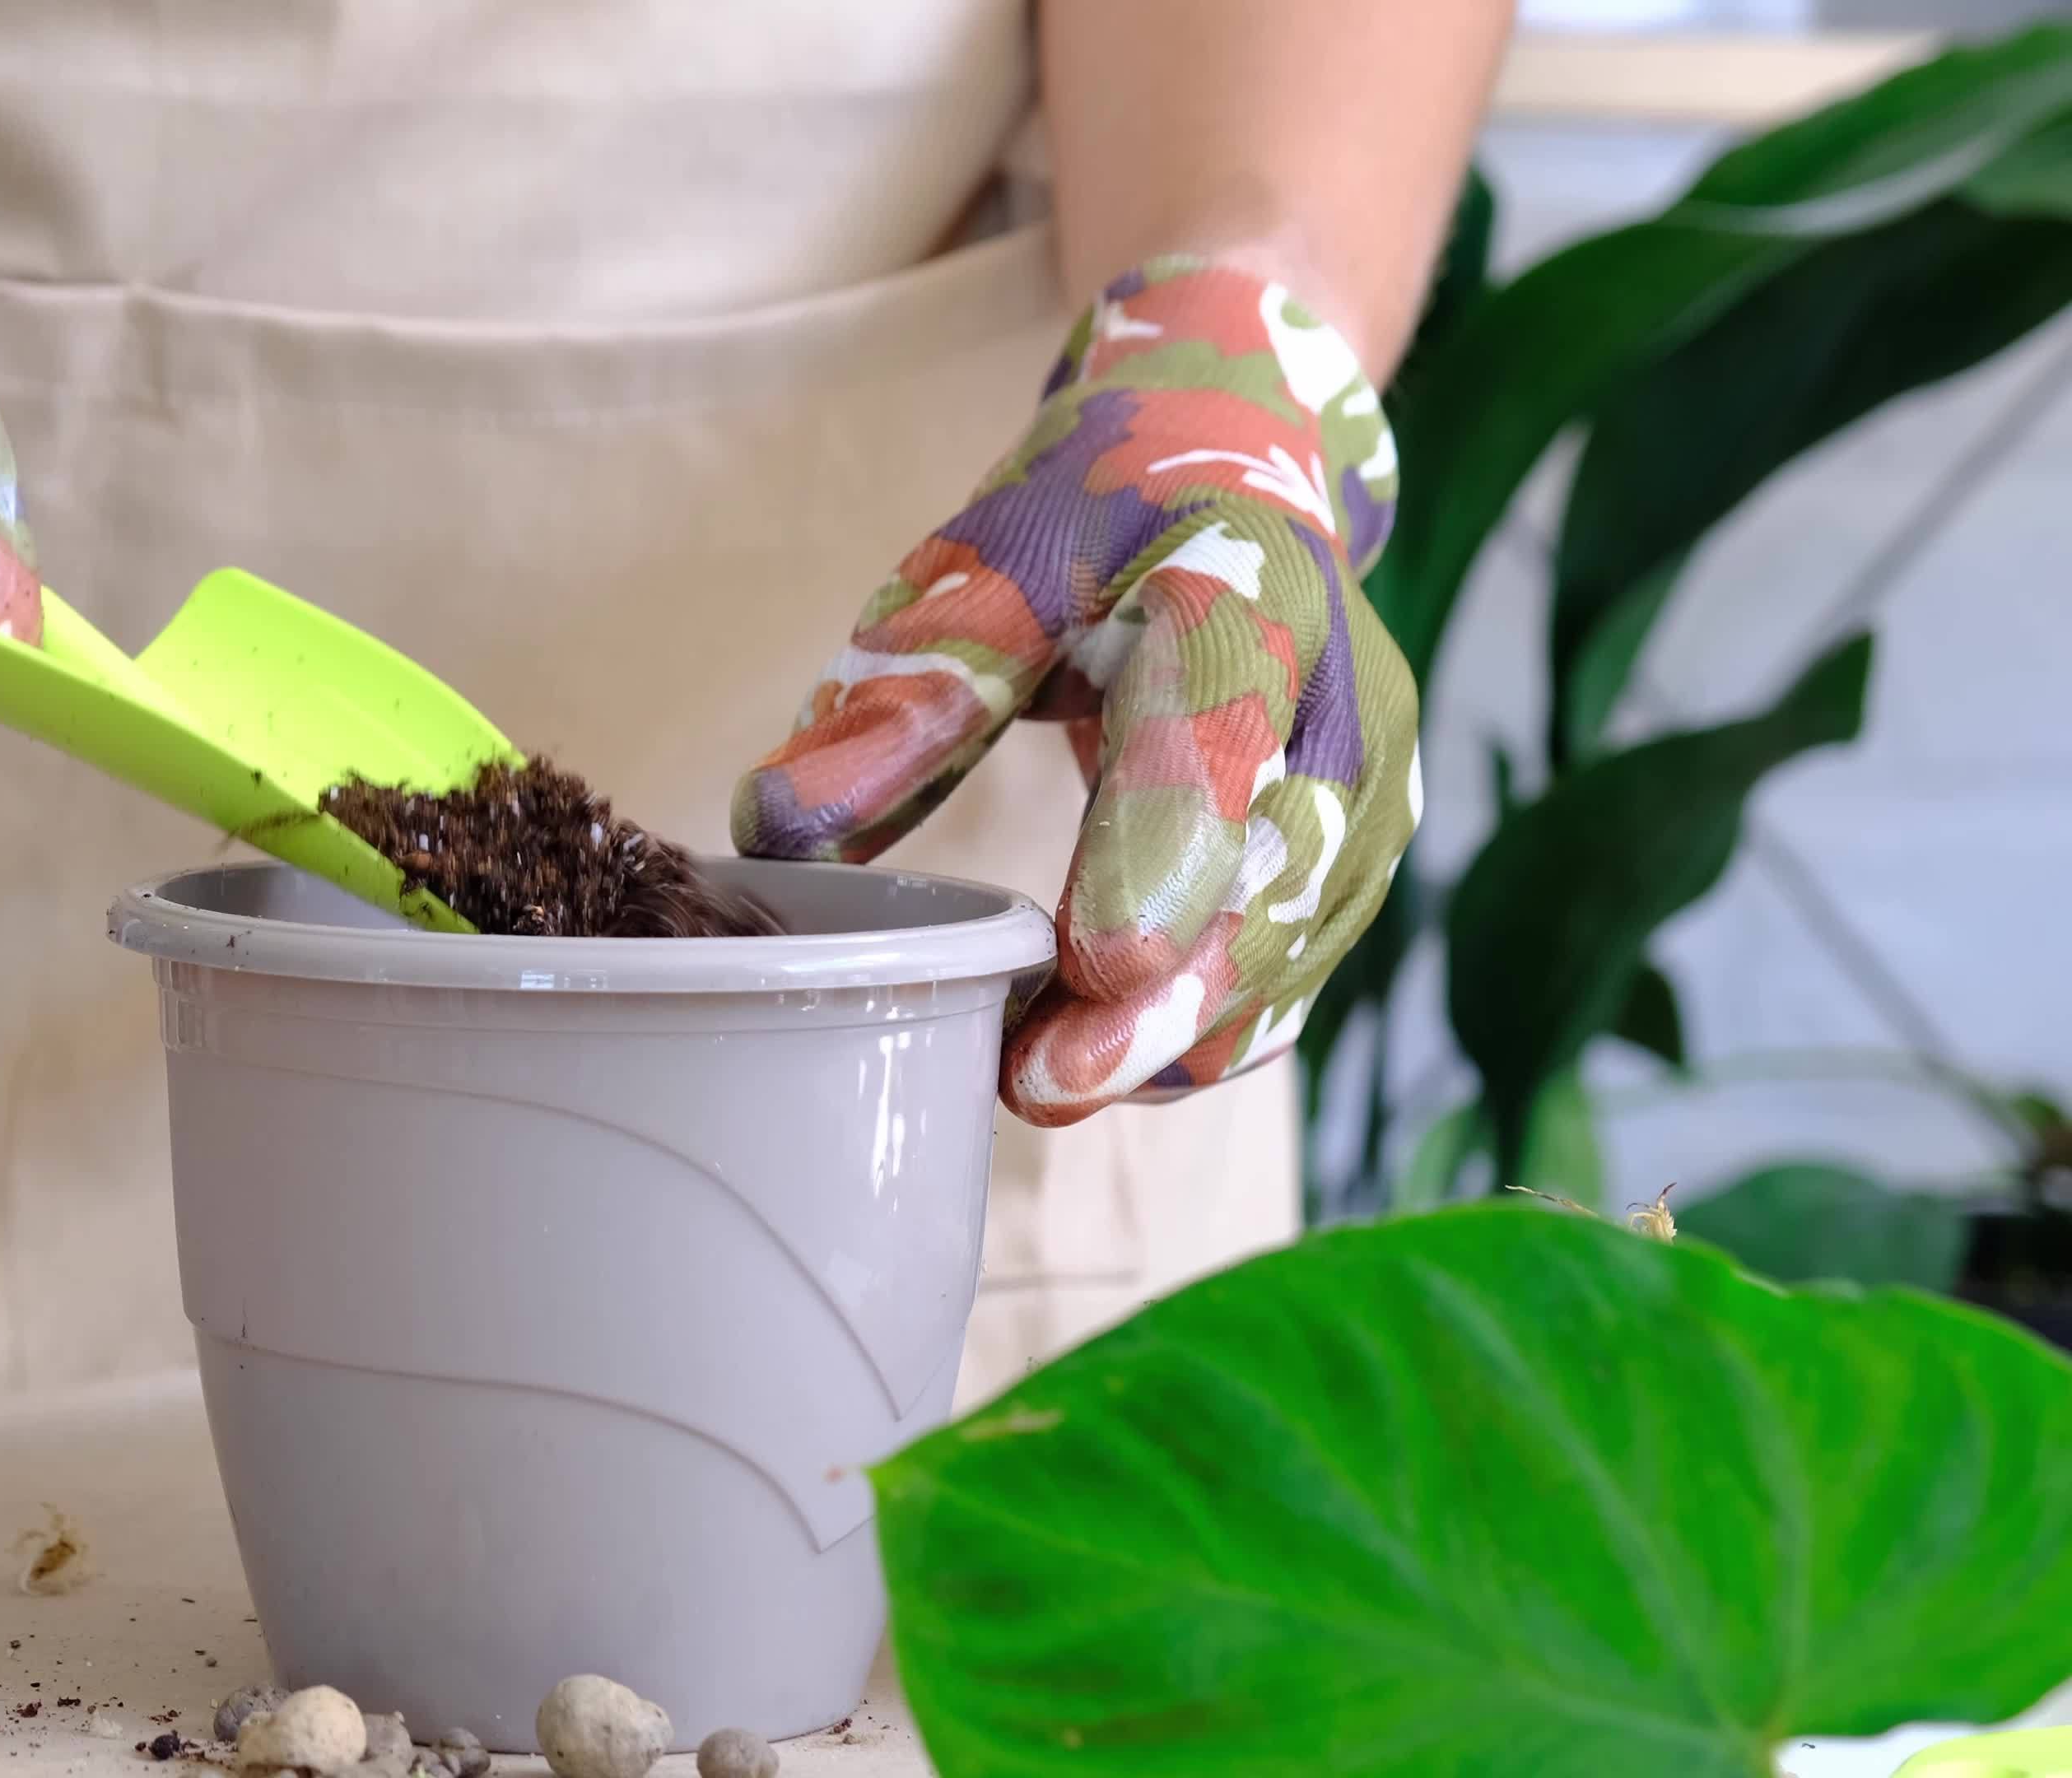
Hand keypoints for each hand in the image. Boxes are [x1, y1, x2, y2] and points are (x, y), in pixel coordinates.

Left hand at [734, 259, 1419, 1125]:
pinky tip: (1090, 1066)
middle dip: (1165, 999)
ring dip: (1164, 1038)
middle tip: (1044, 1081)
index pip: (1221, 716)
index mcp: (1253, 589)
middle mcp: (1343, 704)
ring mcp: (1364, 799)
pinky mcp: (1350, 868)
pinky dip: (1187, 1035)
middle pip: (1276, 873)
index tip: (1102, 958)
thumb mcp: (990, 560)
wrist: (1232, 476)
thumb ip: (907, 687)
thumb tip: (775, 828)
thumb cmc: (1096, 522)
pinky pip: (1282, 978)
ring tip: (1029, 1084)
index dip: (1165, 838)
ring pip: (1284, 952)